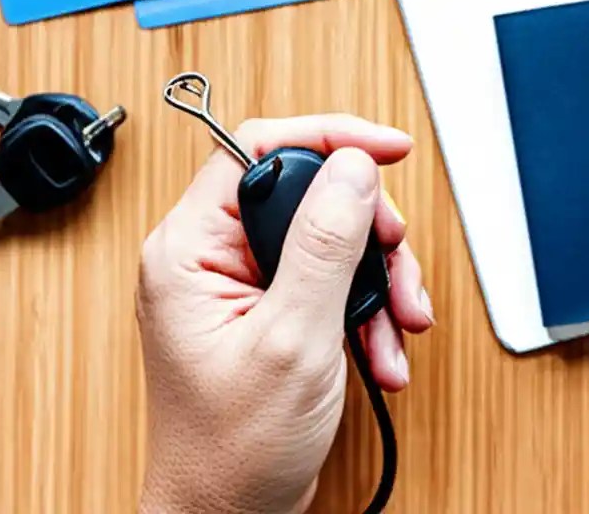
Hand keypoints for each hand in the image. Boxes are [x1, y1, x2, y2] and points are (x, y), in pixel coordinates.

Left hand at [136, 115, 433, 513]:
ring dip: (377, 282)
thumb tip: (352, 167)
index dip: (330, 137)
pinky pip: (330, 284)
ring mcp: (241, 287)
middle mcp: (210, 258)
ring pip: (330, 240)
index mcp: (190, 249)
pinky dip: (367, 314)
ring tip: (398, 331)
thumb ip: (323, 244)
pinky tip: (381, 354)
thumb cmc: (231, 451)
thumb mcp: (292, 339)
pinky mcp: (269, 314)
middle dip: (368, 233)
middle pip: (308, 193)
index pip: (258, 147)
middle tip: (397, 268)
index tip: (389, 150)